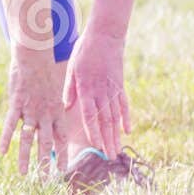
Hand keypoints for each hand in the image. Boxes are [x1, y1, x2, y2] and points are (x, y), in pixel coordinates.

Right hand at [0, 49, 66, 177]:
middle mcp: (45, 114)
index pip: (61, 138)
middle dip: (46, 162)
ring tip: (24, 174)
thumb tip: (65, 107)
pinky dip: (6, 138)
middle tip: (46, 179)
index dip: (62, 154)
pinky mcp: (16, 104)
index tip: (63, 170)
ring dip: (26, 157)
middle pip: (46, 143)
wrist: (35, 56)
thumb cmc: (47, 69)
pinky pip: (9, 124)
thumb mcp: (57, 87)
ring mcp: (30, 110)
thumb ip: (59, 101)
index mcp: (57, 112)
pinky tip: (2, 152)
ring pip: (27, 138)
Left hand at [63, 27, 129, 156]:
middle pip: (105, 121)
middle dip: (107, 140)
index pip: (90, 115)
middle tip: (110, 158)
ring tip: (117, 150)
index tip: (96, 146)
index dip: (94, 132)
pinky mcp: (120, 85)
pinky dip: (126, 118)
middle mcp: (102, 92)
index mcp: (87, 88)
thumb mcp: (71, 68)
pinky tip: (127, 131)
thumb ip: (69, 89)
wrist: (105, 36)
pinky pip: (124, 105)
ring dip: (116, 134)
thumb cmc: (84, 51)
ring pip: (115, 116)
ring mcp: (113, 89)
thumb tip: (66, 107)